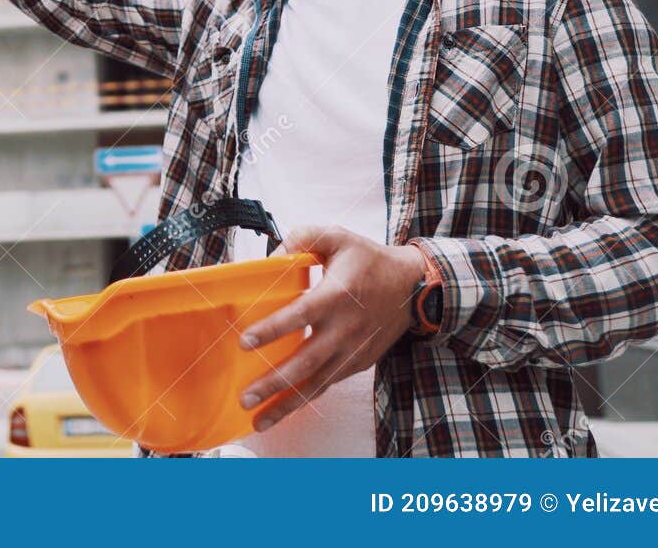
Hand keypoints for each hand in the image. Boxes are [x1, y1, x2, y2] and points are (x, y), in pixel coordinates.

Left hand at [237, 227, 426, 431]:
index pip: (300, 315)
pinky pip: (327, 384)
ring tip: (258, 421)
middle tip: (245, 397)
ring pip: (317, 384)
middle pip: (306, 362)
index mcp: (337, 295)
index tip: (244, 342)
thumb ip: (302, 238)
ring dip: (287, 404)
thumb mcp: (337, 236)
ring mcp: (352, 351)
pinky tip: (280, 410)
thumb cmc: (369, 260)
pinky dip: (305, 399)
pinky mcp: (358, 363)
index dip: (272, 329)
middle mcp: (345, 329)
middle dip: (274, 383)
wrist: (414, 286)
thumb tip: (272, 258)